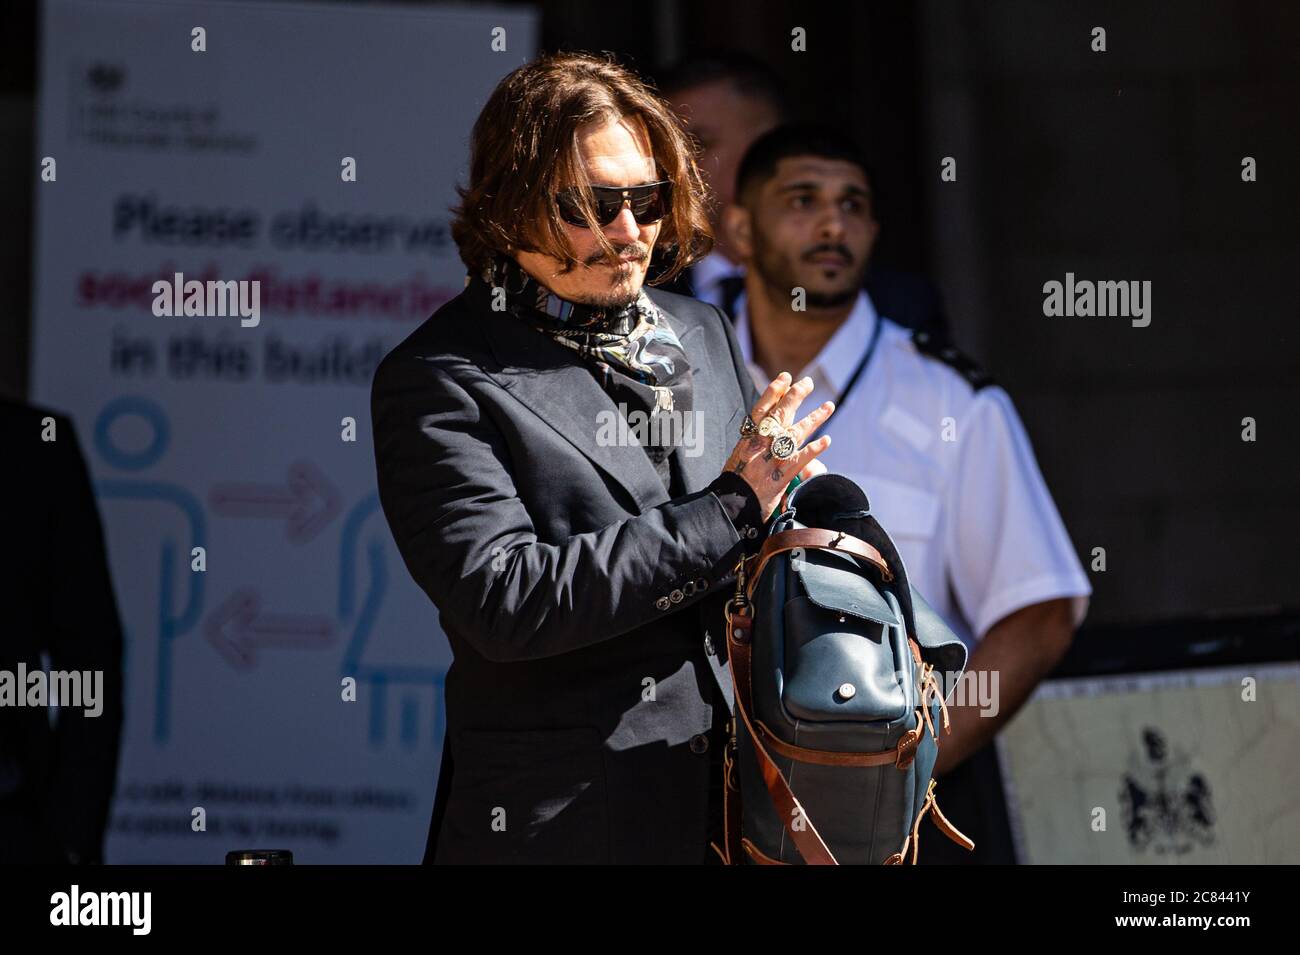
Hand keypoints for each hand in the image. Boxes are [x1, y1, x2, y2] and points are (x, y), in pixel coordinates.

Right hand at [722, 372, 834, 517]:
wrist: (730, 506)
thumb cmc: (732, 485)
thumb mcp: (737, 460)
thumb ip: (751, 447)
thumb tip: (764, 437)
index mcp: (747, 439)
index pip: (761, 410)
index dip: (773, 392)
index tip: (784, 378)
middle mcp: (760, 445)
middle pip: (780, 414)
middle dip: (795, 396)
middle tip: (807, 382)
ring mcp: (772, 459)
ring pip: (796, 432)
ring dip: (814, 417)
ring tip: (829, 406)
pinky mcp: (782, 475)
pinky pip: (802, 459)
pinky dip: (815, 449)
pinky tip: (827, 440)